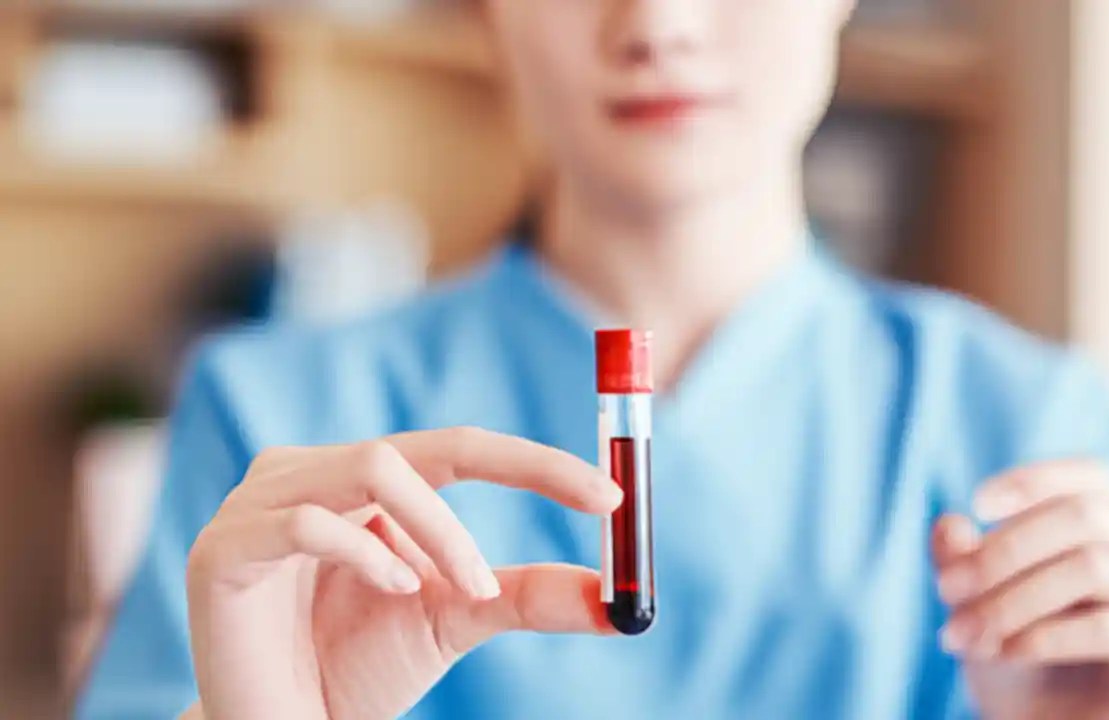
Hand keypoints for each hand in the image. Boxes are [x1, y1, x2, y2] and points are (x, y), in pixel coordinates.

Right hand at [184, 428, 621, 719]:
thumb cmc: (361, 668)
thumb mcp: (458, 617)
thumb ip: (526, 595)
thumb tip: (616, 599)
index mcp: (361, 481)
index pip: (455, 447)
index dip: (535, 459)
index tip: (611, 490)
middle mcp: (309, 472)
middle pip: (417, 446)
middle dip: (513, 471)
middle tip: (586, 511)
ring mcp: (259, 503)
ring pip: (373, 466)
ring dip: (440, 530)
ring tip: (466, 587)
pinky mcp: (225, 548)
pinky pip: (308, 522)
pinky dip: (367, 555)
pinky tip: (392, 591)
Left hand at [931, 460, 1108, 719]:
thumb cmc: (1017, 658)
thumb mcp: (976, 602)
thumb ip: (961, 561)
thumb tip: (948, 525)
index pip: (1088, 477)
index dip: (1035, 481)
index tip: (977, 505)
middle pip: (1085, 516)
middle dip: (1005, 550)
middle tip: (947, 588)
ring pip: (1092, 568)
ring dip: (1014, 599)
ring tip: (964, 634)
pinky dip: (1046, 637)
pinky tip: (1006, 652)